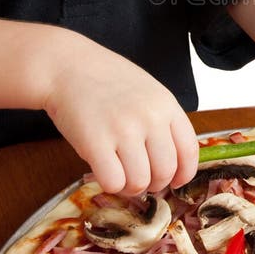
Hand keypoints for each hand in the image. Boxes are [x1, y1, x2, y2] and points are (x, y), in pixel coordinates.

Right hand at [43, 36, 198, 195]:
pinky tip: (103, 171)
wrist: (66, 66)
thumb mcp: (148, 91)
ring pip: (140, 182)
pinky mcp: (96, 143)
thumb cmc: (105, 79)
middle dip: (154, 184)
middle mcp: (150, 117)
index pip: (189, 151)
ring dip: (130, 187)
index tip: (175, 181)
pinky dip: (110, 185)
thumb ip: (162, 121)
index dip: (183, 174)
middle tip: (139, 178)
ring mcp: (123, 130)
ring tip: (119, 174)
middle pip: (166, 172)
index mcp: (166, 104)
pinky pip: (114, 182)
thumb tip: (172, 163)